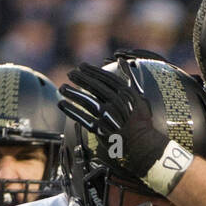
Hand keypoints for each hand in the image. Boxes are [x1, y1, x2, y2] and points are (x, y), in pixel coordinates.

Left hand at [60, 60, 182, 190]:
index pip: (105, 78)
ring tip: (63, 88)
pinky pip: (83, 118)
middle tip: (70, 73)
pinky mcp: (101, 129)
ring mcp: (108, 116)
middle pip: (94, 87)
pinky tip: (62, 104)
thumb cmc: (141, 121)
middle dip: (80, 78)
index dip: (92, 71)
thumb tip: (121, 60)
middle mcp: (116, 103)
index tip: (81, 66)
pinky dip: (72, 111)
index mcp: (126, 94)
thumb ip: (130, 78)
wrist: (142, 145)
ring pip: (87, 101)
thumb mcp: (139, 96)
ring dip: (73, 93)